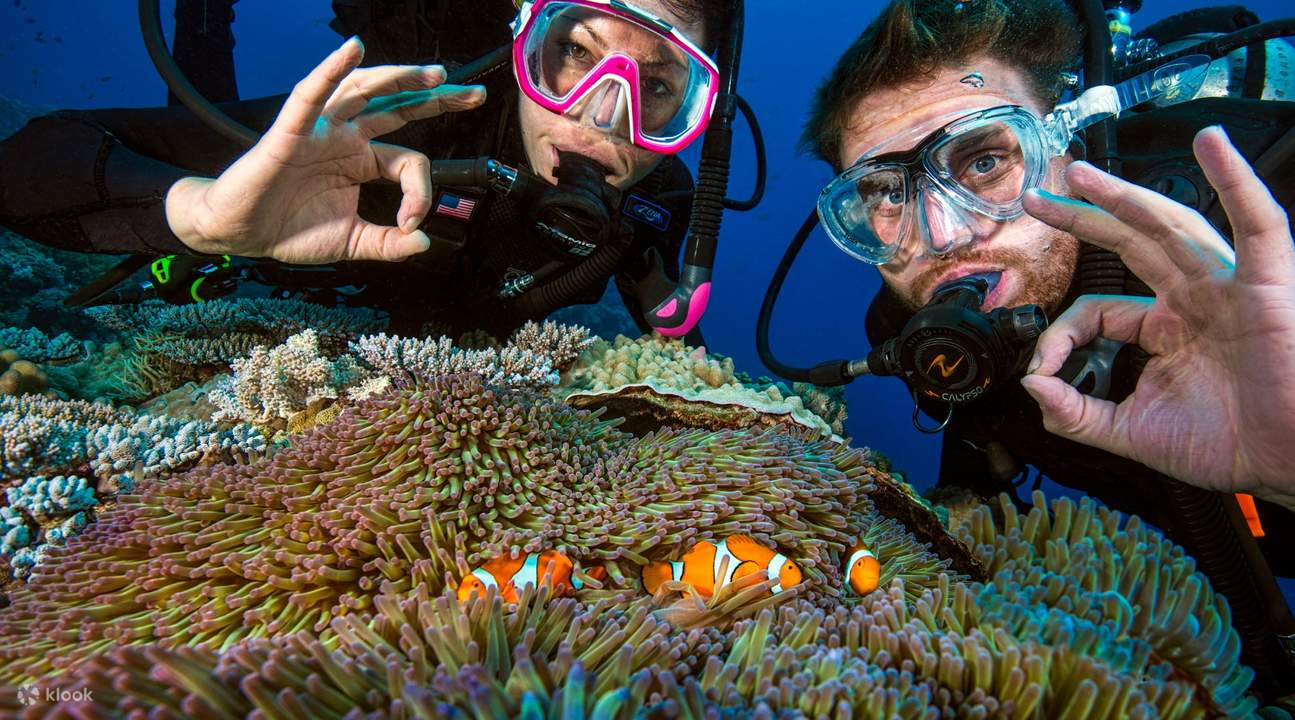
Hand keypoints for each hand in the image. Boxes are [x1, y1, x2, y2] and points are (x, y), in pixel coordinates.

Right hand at [164, 36, 485, 262]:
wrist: (239, 232)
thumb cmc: (290, 230)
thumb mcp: (351, 243)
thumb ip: (388, 244)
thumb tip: (424, 245)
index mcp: (362, 161)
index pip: (409, 161)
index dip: (420, 191)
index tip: (412, 223)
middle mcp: (346, 138)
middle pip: (398, 108)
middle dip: (436, 99)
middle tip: (473, 95)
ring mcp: (320, 130)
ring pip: (365, 93)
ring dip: (399, 78)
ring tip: (432, 72)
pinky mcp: (290, 131)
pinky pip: (311, 95)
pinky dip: (331, 70)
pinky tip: (352, 51)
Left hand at [1019, 126, 1294, 511]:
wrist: (1286, 463)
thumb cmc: (1230, 446)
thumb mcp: (1134, 433)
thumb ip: (1077, 415)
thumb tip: (1030, 386)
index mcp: (1164, 329)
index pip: (1096, 309)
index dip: (1059, 335)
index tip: (1040, 370)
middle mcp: (1193, 299)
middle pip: (1129, 242)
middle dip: (1081, 217)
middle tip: (1037, 198)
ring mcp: (1228, 288)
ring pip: (1172, 226)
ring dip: (1126, 196)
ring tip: (1082, 174)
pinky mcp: (1267, 288)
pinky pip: (1260, 227)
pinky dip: (1239, 183)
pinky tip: (1214, 146)